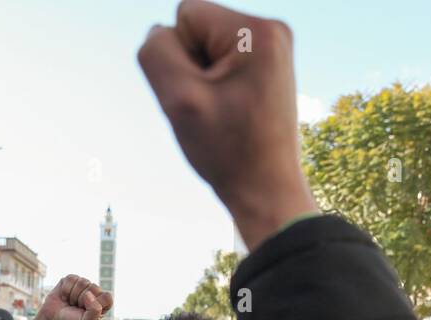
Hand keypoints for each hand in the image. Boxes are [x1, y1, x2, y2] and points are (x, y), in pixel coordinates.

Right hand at [36, 275, 112, 319]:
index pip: (107, 297)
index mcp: (101, 304)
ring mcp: (82, 285)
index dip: (96, 303)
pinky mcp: (70, 280)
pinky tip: (64, 297)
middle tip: (76, 308)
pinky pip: (71, 279)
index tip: (86, 312)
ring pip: (83, 282)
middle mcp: (93, 293)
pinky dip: (65, 290)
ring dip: (73, 295)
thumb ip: (95, 311)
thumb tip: (88, 293)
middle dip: (82, 299)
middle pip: (94, 287)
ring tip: (70, 302)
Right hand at [138, 0, 317, 247]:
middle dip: (193, 67)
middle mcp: (273, 30)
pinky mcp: (270, 64)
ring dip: (203, 78)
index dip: (179, 58)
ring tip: (224, 112)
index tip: (204, 96)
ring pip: (207, 45)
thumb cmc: (227, 151)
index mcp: (257, 32)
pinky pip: (222, 60)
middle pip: (198, 27)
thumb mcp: (179, 101)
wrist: (267, 190)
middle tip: (215, 108)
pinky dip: (217, 84)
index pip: (185, 14)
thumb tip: (159, 32)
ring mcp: (274, 47)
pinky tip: (232, 111)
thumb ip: (156, 53)